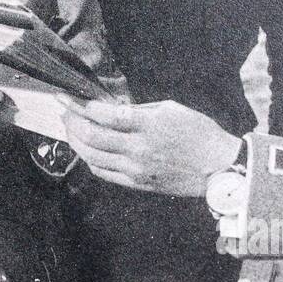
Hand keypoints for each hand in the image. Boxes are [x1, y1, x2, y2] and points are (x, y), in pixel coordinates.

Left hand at [57, 97, 239, 196]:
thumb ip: (137, 110)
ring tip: (70, 130)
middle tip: (64, 112)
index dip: (82, 105)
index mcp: (148, 125)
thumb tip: (110, 109)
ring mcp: (135, 169)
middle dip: (72, 122)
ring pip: (92, 156)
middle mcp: (138, 148)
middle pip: (91, 136)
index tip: (71, 98)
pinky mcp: (136, 183)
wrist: (218, 168)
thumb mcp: (170, 109)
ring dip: (76, 142)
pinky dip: (89, 160)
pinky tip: (85, 150)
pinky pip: (103, 173)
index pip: (103, 115)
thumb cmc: (198, 132)